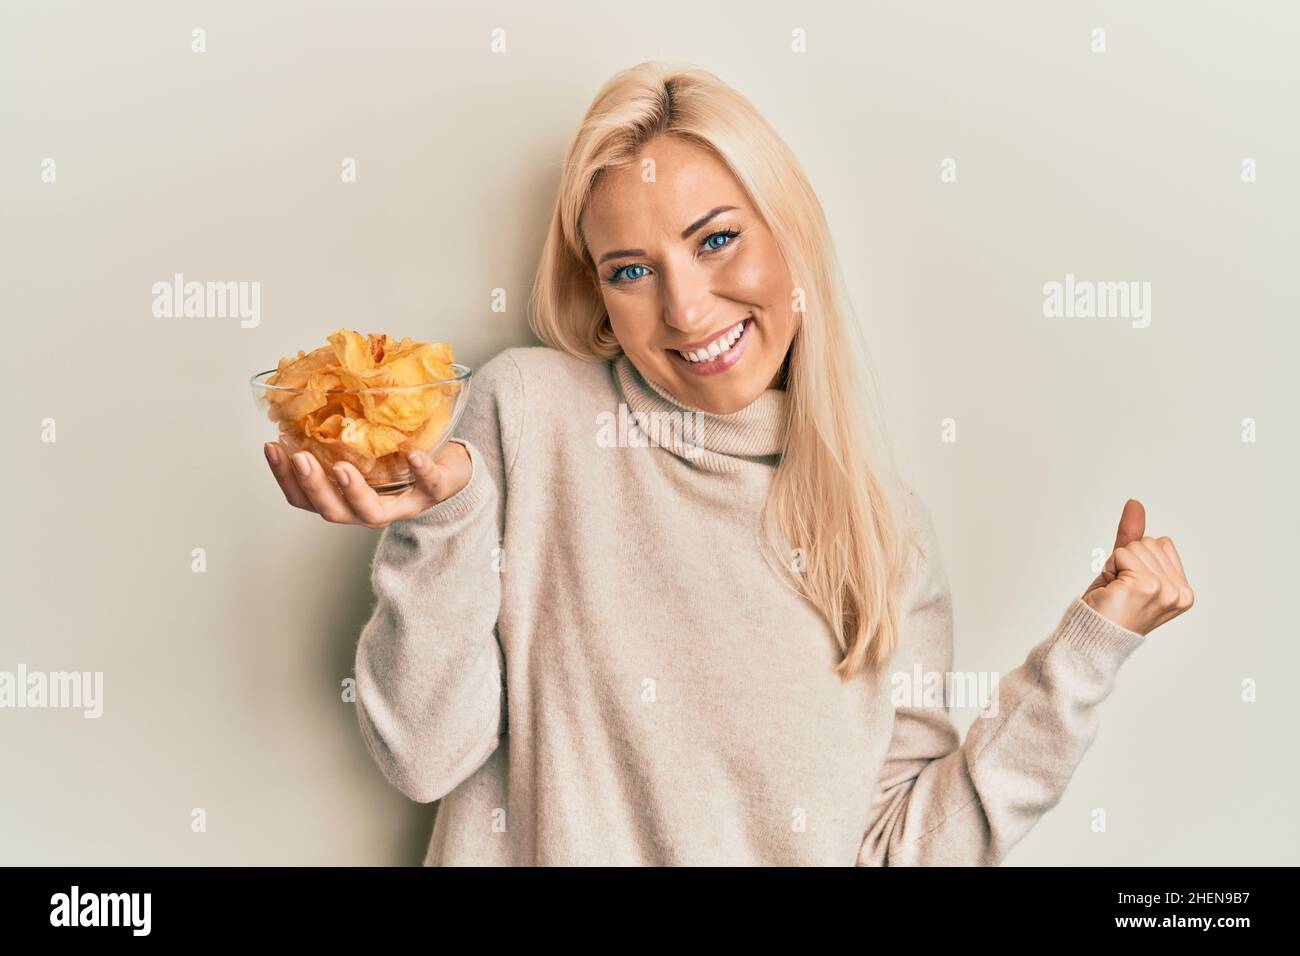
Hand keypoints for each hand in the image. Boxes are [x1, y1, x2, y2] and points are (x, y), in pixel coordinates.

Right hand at [263, 439, 471, 528]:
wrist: (453, 468)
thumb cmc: (399, 453)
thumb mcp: (364, 444)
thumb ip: (337, 431)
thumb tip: (306, 387)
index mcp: (346, 497)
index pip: (304, 498)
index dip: (284, 477)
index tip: (270, 446)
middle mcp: (370, 508)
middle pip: (333, 511)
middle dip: (313, 486)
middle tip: (299, 458)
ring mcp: (403, 504)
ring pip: (372, 512)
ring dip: (353, 491)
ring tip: (343, 466)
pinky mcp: (436, 491)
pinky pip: (429, 484)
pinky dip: (420, 471)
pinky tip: (411, 455)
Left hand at [1081, 498, 1193, 635]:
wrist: (1092, 635)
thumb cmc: (1109, 607)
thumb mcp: (1125, 566)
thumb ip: (1132, 534)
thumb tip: (1134, 502)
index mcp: (1184, 591)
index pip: (1160, 543)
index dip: (1136, 558)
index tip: (1130, 586)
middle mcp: (1180, 592)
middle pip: (1148, 542)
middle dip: (1126, 561)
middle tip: (1119, 590)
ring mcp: (1165, 589)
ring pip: (1136, 545)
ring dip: (1117, 565)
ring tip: (1116, 591)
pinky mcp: (1146, 586)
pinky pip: (1122, 552)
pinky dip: (1110, 567)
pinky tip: (1112, 590)